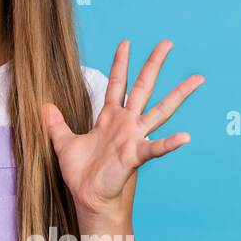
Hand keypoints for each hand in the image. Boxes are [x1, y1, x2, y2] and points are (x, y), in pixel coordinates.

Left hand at [43, 39, 203, 225]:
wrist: (88, 197)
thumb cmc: (81, 173)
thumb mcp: (63, 143)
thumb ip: (55, 123)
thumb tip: (43, 105)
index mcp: (109, 117)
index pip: (116, 83)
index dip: (120, 63)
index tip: (126, 42)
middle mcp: (126, 123)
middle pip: (143, 87)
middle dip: (153, 64)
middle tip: (167, 43)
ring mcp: (134, 137)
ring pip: (160, 111)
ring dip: (178, 95)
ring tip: (197, 79)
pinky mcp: (135, 156)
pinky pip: (155, 148)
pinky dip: (170, 143)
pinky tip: (185, 137)